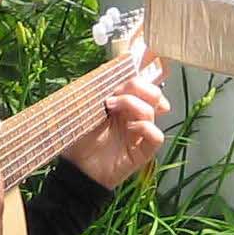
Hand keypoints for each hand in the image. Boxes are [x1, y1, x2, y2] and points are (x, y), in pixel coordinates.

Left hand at [63, 60, 167, 188]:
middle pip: (153, 91)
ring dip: (134, 104)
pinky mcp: (143, 151)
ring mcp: (140, 131)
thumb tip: (112, 69)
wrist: (77, 168)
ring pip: (154, 108)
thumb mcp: (84, 107)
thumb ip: (99, 89)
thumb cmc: (78, 138)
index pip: (142, 82)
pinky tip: (130, 129)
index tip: (134, 65)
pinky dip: (146, 127)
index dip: (143, 71)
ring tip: (112, 109)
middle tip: (114, 95)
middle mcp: (134, 114)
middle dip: (137, 86)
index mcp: (123, 101)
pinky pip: (156, 135)